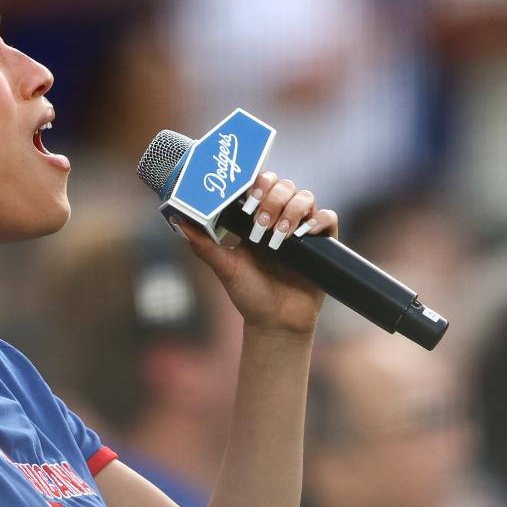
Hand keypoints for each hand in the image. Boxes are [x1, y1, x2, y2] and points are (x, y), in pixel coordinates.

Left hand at [182, 172, 338, 334]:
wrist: (276, 323)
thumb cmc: (249, 295)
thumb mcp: (225, 268)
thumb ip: (204, 245)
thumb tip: (179, 220)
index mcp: (256, 218)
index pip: (260, 184)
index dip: (256, 183)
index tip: (248, 199)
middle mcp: (280, 218)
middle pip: (284, 185)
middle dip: (272, 199)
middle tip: (261, 223)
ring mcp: (302, 229)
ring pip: (305, 196)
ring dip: (292, 210)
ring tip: (280, 236)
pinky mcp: (323, 243)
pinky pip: (327, 218)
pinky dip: (318, 220)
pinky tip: (304, 234)